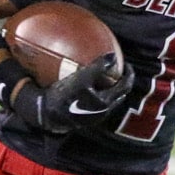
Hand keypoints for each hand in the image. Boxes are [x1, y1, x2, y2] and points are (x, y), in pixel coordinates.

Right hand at [12, 54, 132, 133]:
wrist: (46, 114)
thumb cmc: (63, 96)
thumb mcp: (81, 78)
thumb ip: (98, 67)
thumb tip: (113, 56)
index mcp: (105, 103)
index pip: (125, 87)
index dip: (128, 74)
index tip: (126, 64)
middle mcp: (103, 112)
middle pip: (118, 95)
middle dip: (120, 82)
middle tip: (118, 70)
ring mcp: (94, 117)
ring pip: (108, 100)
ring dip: (110, 89)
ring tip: (105, 77)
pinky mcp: (84, 118)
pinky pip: (97, 103)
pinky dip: (99, 93)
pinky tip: (89, 86)